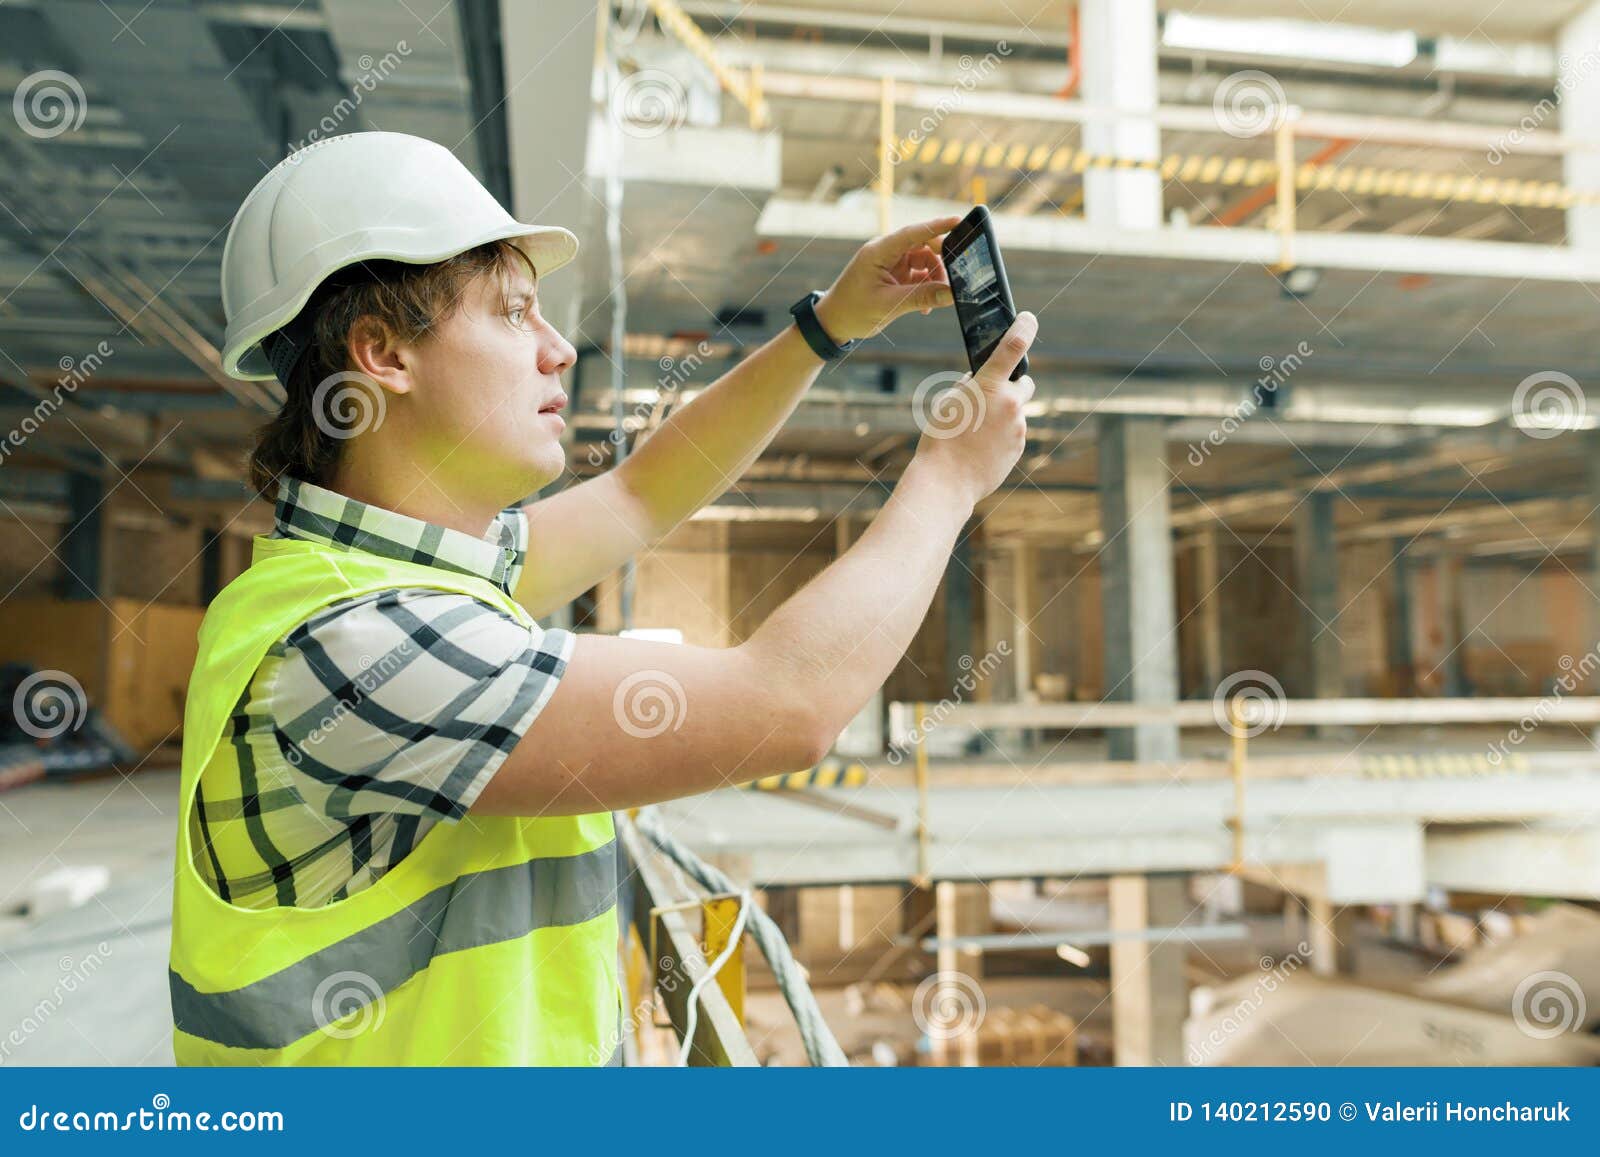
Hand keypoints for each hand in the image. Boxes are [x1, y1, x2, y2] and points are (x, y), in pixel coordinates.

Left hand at [812, 216, 959, 342]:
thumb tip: (950, 293)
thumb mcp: (888, 305)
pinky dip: (927, 287)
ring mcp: (891, 262)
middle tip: (956, 276)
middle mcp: (886, 252)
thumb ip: (921, 297)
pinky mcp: (895, 274)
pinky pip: (919, 274)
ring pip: (925, 261)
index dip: (937, 226)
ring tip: (935, 300)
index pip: (913, 233)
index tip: (958, 220)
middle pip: (923, 244)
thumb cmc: (853, 310)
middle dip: (941, 260)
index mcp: (879, 251)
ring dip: (935, 278)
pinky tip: (926, 306)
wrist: (834, 322)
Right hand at [909, 312, 1036, 506]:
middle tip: (993, 395)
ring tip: (976, 433)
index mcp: (989, 385)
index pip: (1014, 346)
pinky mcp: (1019, 448)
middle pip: (1024, 383)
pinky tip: (981, 448)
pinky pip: (1013, 434)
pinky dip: (1001, 436)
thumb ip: (969, 386)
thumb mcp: (949, 402)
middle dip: (1012, 386)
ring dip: (1002, 416)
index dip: (1025, 327)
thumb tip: (978, 382)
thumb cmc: (941, 440)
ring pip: (1016, 412)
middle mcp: (1011, 404)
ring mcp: (1018, 428)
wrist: (947, 481)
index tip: (1029, 319)